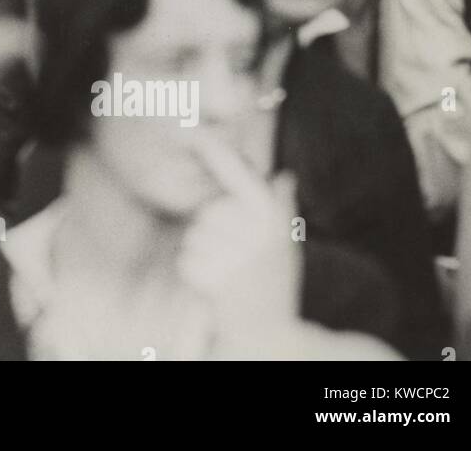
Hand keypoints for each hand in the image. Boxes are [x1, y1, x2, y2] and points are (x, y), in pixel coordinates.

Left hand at [176, 132, 302, 345]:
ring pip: (192, 237)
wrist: (273, 338)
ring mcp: (234, 257)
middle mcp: (255, 234)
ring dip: (202, 254)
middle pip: (206, 212)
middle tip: (236, 259)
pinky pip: (185, 261)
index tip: (200, 133)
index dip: (218, 154)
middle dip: (211, 232)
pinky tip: (216, 289)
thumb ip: (281, 209)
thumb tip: (285, 176)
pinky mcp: (213, 279)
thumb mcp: (285, 246)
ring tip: (229, 275)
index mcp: (272, 220)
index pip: (241, 178)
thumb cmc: (276, 286)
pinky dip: (194, 274)